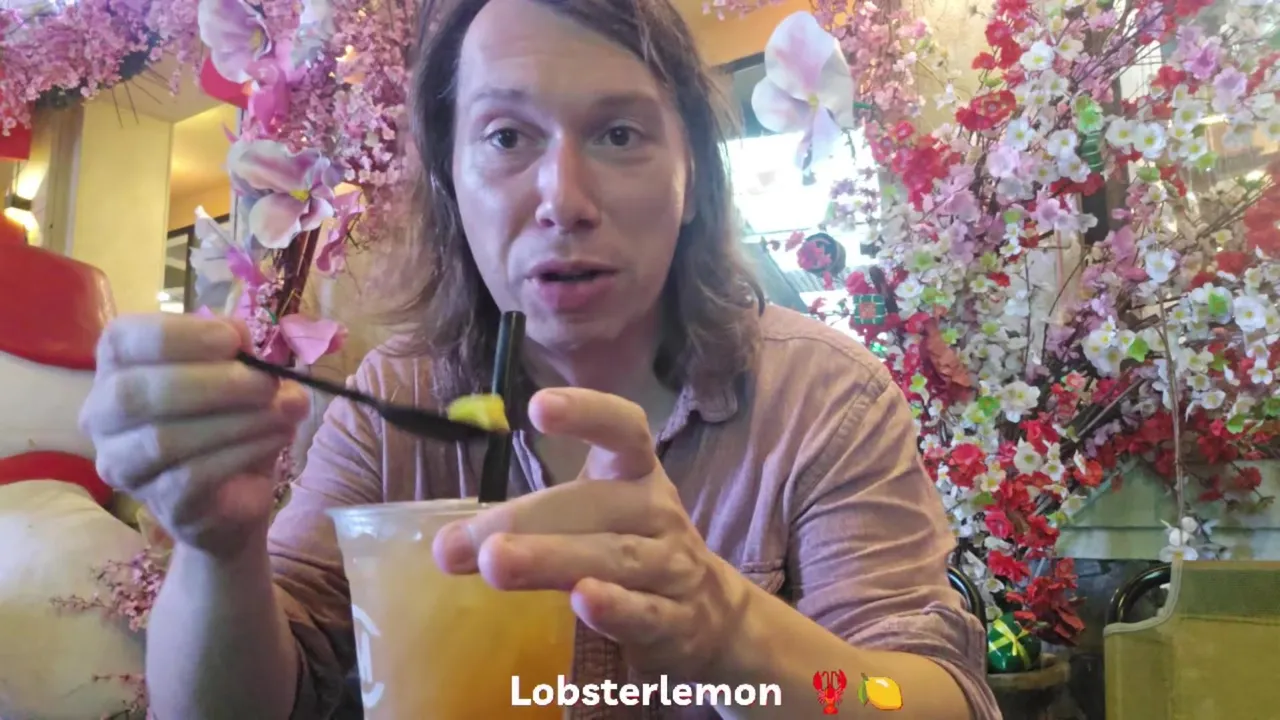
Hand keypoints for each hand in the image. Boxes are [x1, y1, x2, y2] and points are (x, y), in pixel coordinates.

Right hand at [79, 314, 309, 558]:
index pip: (122, 340)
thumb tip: (244, 340)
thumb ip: (237, 352)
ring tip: (284, 413)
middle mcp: (103, 416)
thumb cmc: (227, 420)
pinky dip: (242, 452)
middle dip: (211, 383)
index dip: (178, 335)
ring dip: (236, 420)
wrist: (236, 494)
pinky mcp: (160, 504)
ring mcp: (124, 466)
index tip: (234, 338)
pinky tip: (275, 439)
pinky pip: (192, 476)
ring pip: (163, 439)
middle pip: (135, 393)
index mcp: (118, 368)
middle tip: (266, 383)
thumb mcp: (238, 374)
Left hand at [433, 387, 751, 679]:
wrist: (710, 616)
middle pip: (596, 506)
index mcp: (636, 474)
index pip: (623, 430)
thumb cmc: (632, 551)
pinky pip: (646, 611)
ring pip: (614, 557)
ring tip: (495, 564)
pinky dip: (615, 607)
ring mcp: (671, 567)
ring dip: (553, 558)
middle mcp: (658, 512)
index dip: (587, 412)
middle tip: (466, 540)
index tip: (537, 407)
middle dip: (527, 520)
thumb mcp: (591, 522)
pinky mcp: (676, 620)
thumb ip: (526, 526)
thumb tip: (447, 545)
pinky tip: (584, 600)